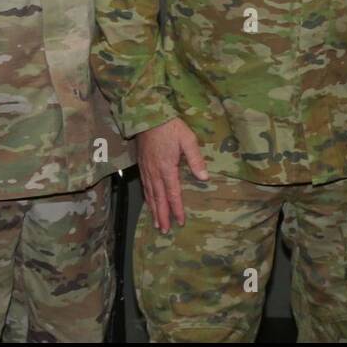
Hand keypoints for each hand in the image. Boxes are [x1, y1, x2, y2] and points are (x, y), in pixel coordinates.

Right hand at [137, 117, 208, 232]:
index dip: (177, 209)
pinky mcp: (141, 165)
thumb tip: (204, 178)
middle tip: (165, 230)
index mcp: (167, 168)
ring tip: (157, 223)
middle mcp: (155, 172)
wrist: (148, 116)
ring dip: (154, 210)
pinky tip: (149, 203)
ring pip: (150, 194)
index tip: (180, 221)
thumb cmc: (171, 127)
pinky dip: (147, 198)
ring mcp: (146, 169)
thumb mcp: (188, 139)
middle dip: (163, 215)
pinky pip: (144, 186)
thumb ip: (195, 159)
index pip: (173, 194)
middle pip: (159, 199)